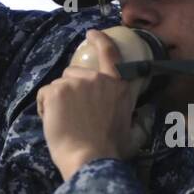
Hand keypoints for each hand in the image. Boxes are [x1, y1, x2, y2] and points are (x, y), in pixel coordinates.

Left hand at [37, 30, 138, 181]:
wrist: (89, 159)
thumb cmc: (112, 151)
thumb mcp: (135, 134)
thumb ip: (141, 120)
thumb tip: (148, 114)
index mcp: (119, 86)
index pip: (109, 53)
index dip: (99, 40)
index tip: (90, 34)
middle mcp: (98, 79)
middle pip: (75, 71)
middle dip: (71, 87)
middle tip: (73, 111)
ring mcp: (76, 83)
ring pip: (59, 83)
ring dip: (58, 98)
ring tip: (63, 120)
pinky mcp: (57, 91)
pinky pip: (45, 93)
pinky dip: (45, 105)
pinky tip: (51, 120)